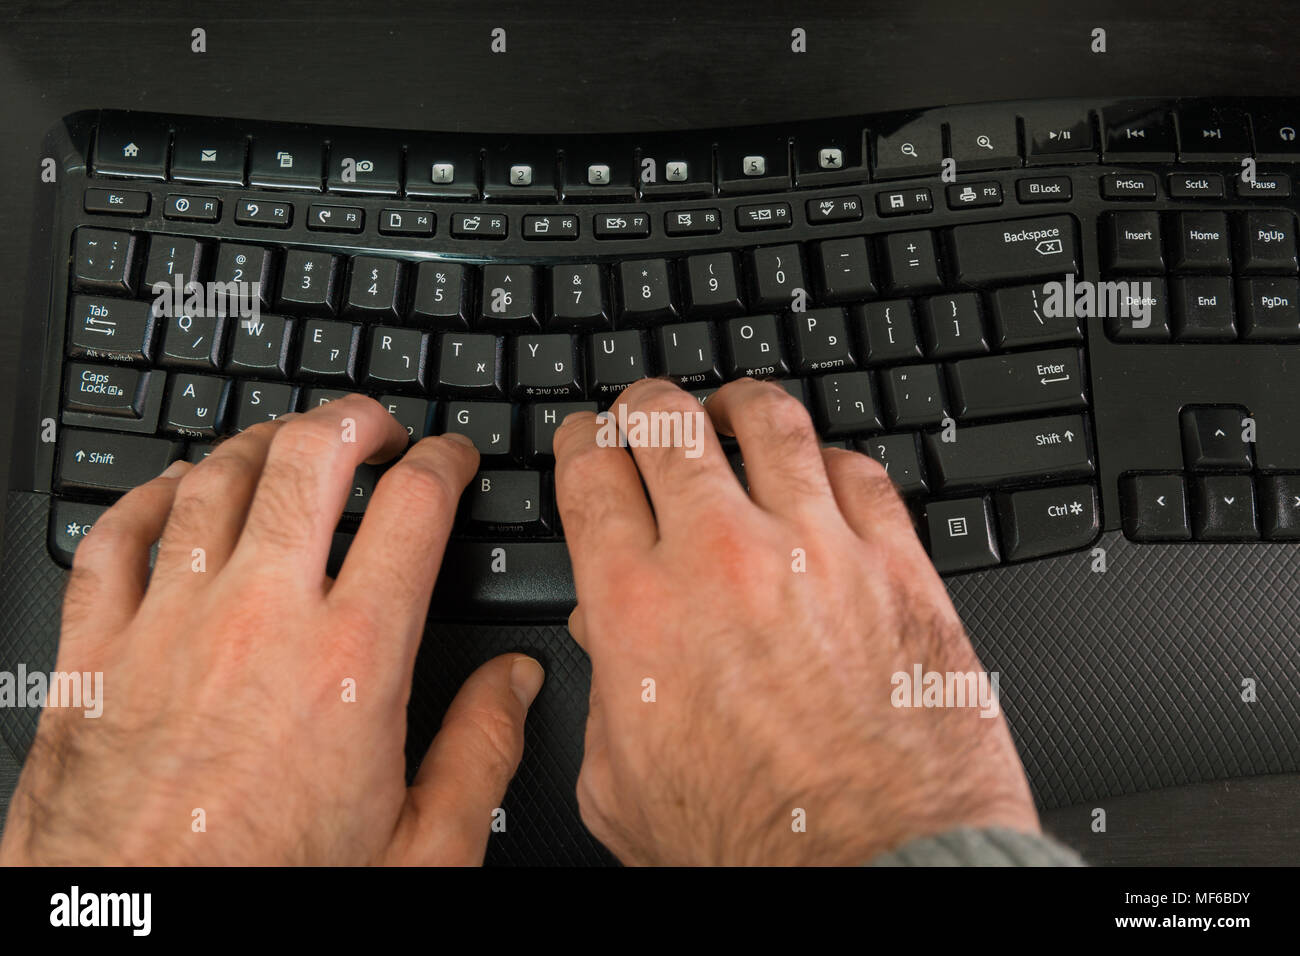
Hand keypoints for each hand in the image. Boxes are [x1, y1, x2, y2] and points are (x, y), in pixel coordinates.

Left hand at [0, 395, 542, 864]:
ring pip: (213, 481)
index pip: (412, 509)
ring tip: (287, 445)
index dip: (443, 462)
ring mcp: (168, 629)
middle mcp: (258, 622)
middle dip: (353, 421)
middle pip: (309, 460)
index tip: (451, 460)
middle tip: (373, 426)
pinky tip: (173, 491)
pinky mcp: (95, 656)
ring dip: (260, 444)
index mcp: (351, 662)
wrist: (136, 944)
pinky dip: (148, 495)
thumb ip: (482, 753)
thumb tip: (519, 683)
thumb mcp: (420, 852)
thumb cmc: (274, 901)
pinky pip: (111, 537)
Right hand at [554, 377, 1037, 865]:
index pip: (594, 477)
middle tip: (649, 410)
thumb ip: (600, 699)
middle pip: (669, 422)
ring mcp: (816, 550)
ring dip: (739, 405)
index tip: (591, 442)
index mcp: (639, 609)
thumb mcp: (621, 788)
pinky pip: (859, 469)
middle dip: (647, 404)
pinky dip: (831, 457)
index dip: (584, 443)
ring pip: (769, 422)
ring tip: (734, 409)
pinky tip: (823, 469)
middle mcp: (722, 559)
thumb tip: (606, 644)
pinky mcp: (896, 565)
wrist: (874, 870)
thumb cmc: (755, 847)